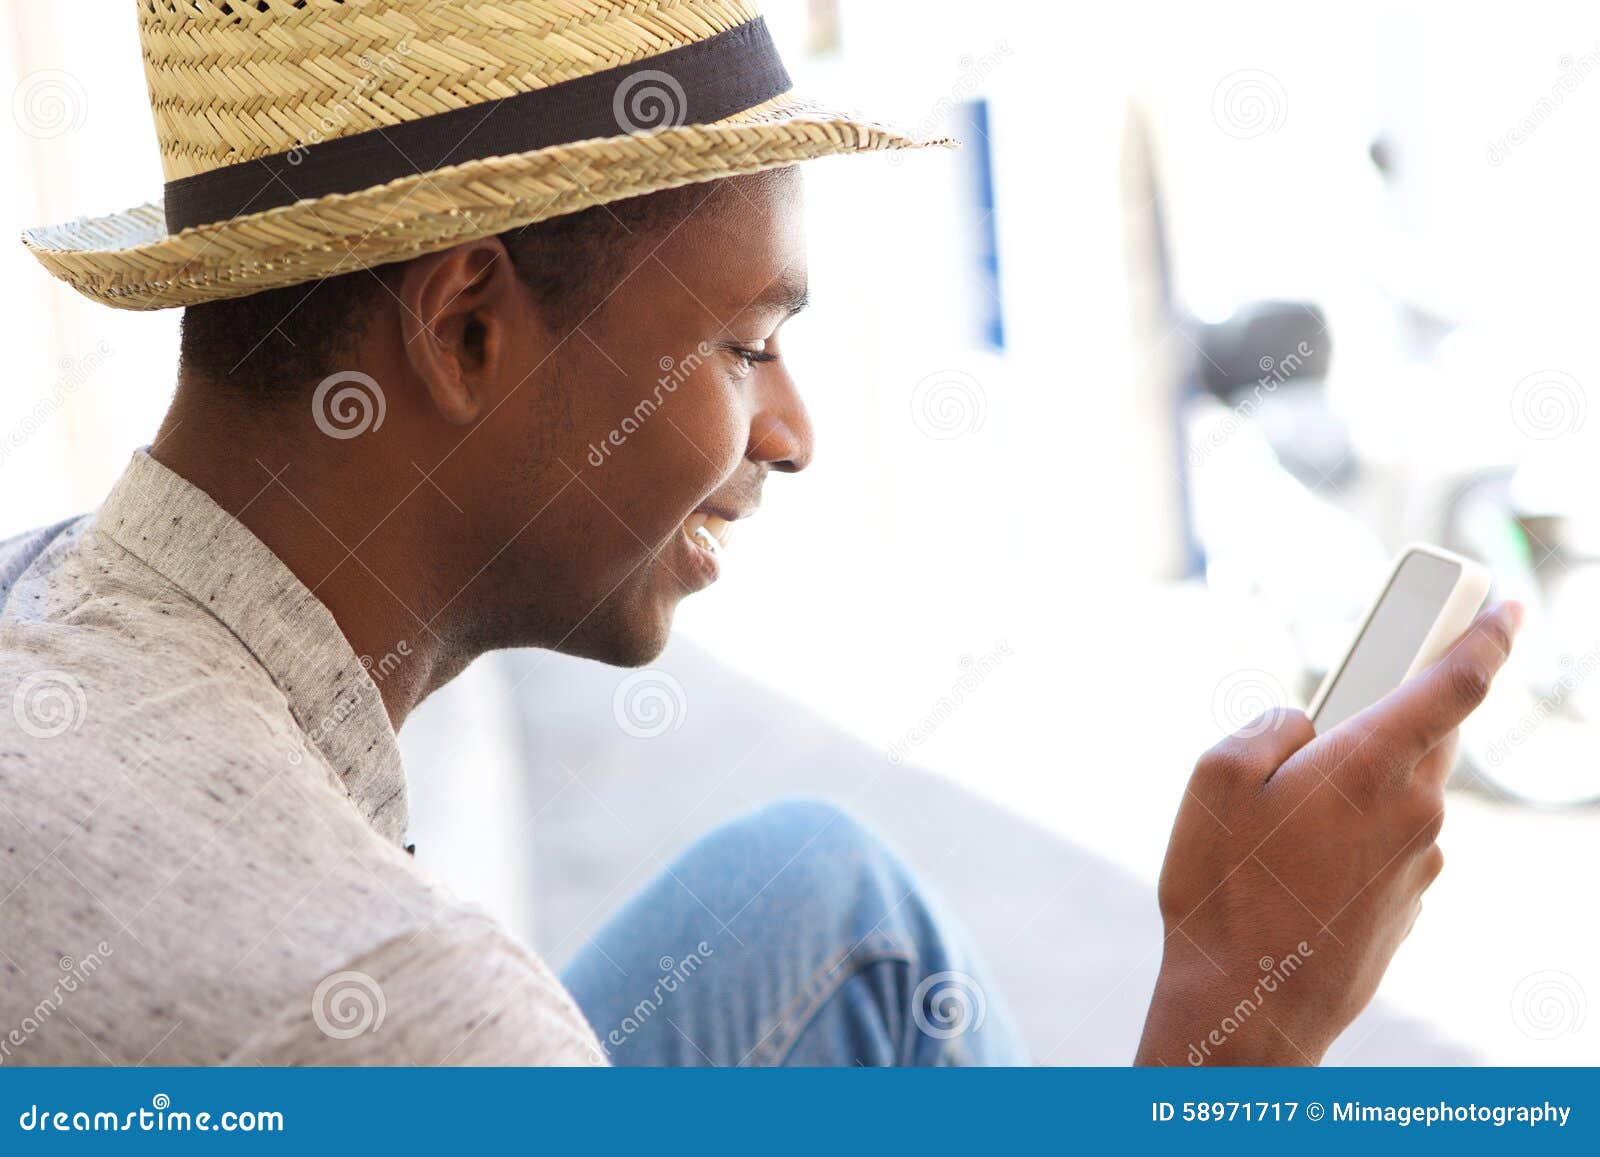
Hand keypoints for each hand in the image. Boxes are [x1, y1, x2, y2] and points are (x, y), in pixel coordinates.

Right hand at [1135, 601, 1521, 1065]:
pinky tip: (1295, 868)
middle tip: (1344, 710)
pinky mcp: (1409, 901)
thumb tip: (1301, 722)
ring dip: (1358, 785)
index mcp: (1371, 766)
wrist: (1248, 1004)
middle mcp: (1414, 811)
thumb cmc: (1223, 890)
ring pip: (1401, 791)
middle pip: (1428, 733)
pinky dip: (1353, 835)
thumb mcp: (1213, 778)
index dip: (1489, 636)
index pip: (1458, 682)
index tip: (1508, 608)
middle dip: (1397, 710)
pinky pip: (1388, 841)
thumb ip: (1267, 726)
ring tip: (1282, 822)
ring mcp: (1419, 862)